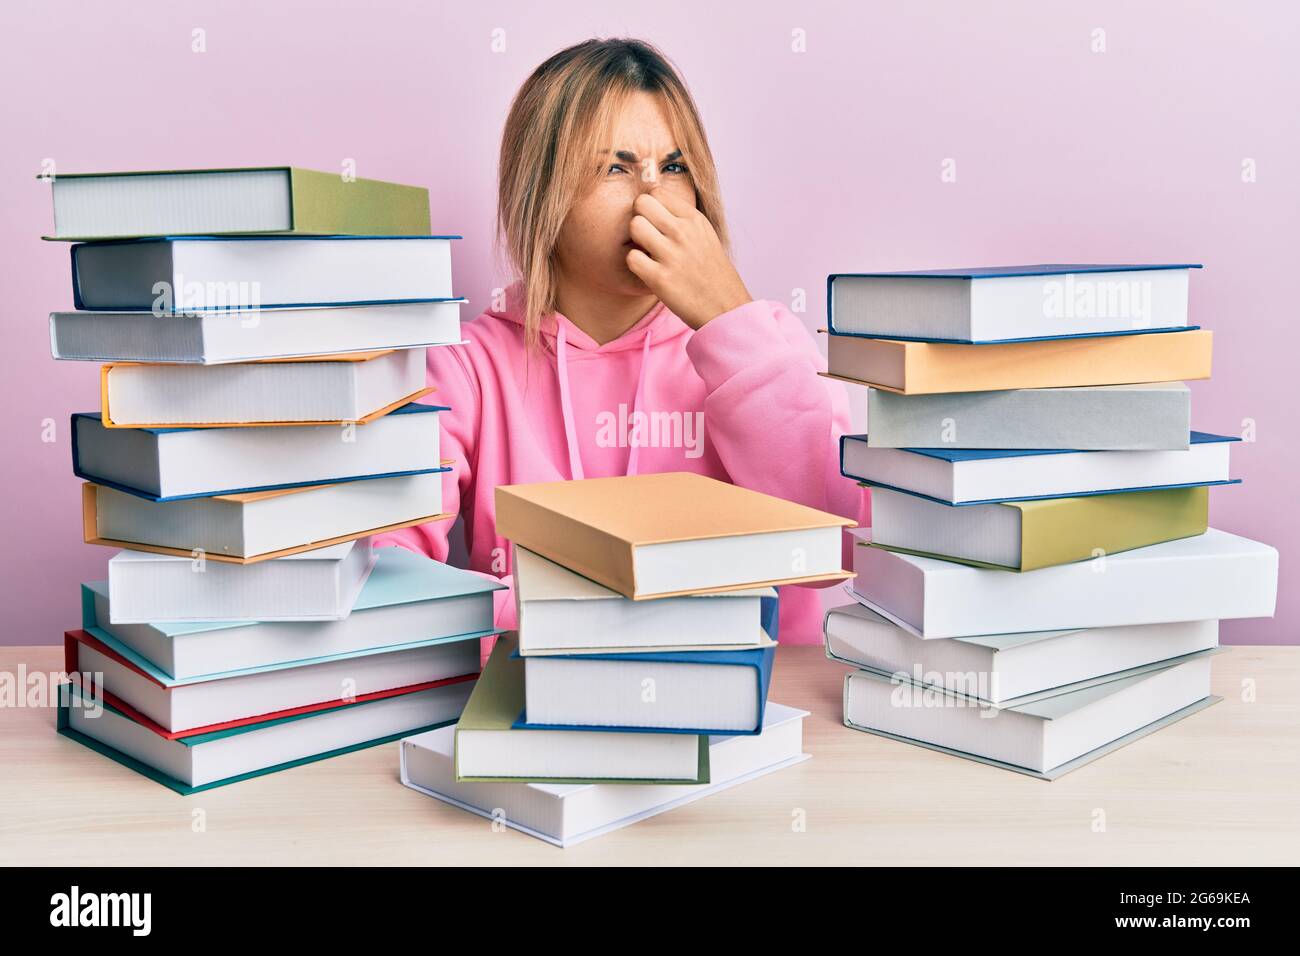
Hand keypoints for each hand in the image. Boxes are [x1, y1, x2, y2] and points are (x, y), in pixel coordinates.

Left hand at [625, 186, 752, 329]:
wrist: (725, 306)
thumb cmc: (711, 272)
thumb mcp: (704, 234)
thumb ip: (681, 217)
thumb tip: (653, 200)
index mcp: (694, 219)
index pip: (657, 192)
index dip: (650, 207)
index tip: (655, 222)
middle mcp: (683, 232)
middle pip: (641, 204)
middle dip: (639, 218)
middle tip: (646, 236)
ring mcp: (671, 255)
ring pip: (634, 226)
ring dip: (636, 240)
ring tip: (648, 253)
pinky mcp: (660, 278)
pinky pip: (631, 257)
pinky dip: (636, 264)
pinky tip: (648, 270)